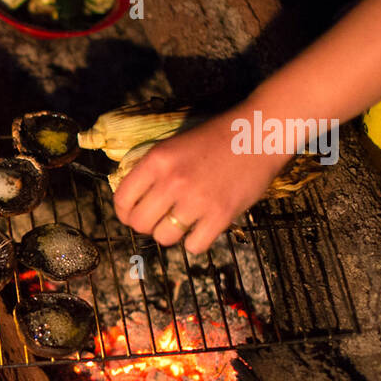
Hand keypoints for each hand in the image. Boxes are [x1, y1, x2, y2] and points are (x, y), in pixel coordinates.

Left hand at [111, 110, 289, 253]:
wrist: (258, 133)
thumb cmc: (215, 138)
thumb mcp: (173, 146)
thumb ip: (151, 170)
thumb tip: (132, 198)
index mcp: (156, 161)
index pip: (122, 200)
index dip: (125, 212)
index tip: (133, 213)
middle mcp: (172, 182)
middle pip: (139, 224)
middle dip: (146, 225)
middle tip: (158, 219)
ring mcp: (196, 201)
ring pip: (164, 238)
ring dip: (170, 233)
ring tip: (182, 221)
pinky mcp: (221, 215)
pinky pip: (194, 246)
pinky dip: (196, 241)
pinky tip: (202, 228)